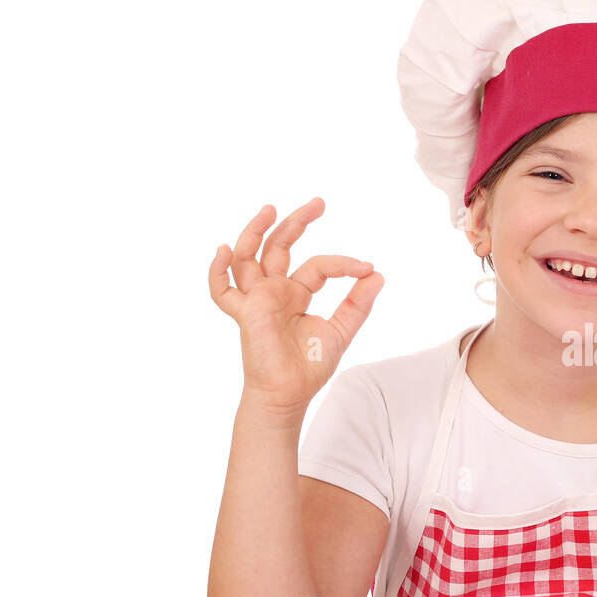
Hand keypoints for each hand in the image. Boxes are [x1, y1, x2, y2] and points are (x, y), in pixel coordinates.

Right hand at [209, 198, 383, 413]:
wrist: (290, 394)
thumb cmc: (309, 366)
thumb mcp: (341, 329)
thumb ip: (358, 303)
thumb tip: (378, 274)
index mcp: (296, 293)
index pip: (317, 266)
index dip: (342, 263)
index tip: (367, 267)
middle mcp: (274, 291)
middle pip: (279, 247)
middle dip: (296, 223)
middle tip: (319, 203)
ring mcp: (256, 299)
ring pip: (249, 257)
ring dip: (255, 231)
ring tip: (272, 208)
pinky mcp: (245, 313)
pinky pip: (222, 291)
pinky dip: (218, 271)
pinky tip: (225, 250)